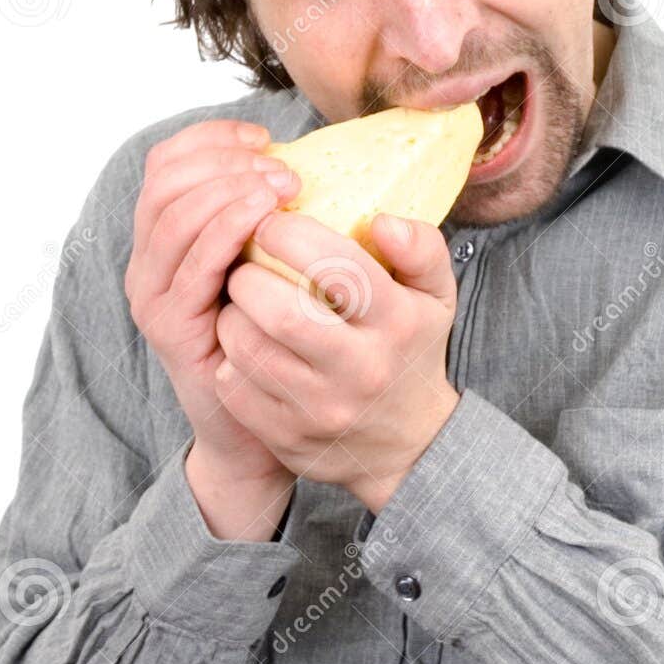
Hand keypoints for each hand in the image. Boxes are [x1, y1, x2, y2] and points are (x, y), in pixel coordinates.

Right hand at [124, 119, 299, 487]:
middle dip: (225, 160)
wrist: (261, 425)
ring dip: (228, 189)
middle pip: (166, 179)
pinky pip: (190, 265)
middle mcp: (151, 259)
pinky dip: (225, 231)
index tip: (267, 137)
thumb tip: (303, 158)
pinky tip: (265, 220)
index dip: (213, 137)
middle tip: (282, 169)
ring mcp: (154, 293)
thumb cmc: (278, 337)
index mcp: (169, 234)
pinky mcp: (170, 327)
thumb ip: (270, 215)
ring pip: (172, 214)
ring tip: (280, 188)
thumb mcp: (270, 263)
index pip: (169, 161)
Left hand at [215, 211, 461, 511]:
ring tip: (240, 303)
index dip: (291, 235)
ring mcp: (322, 409)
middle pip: (282, 313)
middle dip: (248, 277)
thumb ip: (421, 247)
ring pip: (248, 349)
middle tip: (244, 266)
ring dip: (231, 315)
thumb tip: (381, 220)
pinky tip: (243, 344)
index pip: (339, 267)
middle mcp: (361, 369)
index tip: (271, 222)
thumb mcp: (436, 295)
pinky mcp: (288, 436)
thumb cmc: (411, 349)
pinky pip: (234, 387)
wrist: (410, 444)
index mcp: (396, 322)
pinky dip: (228, 357)